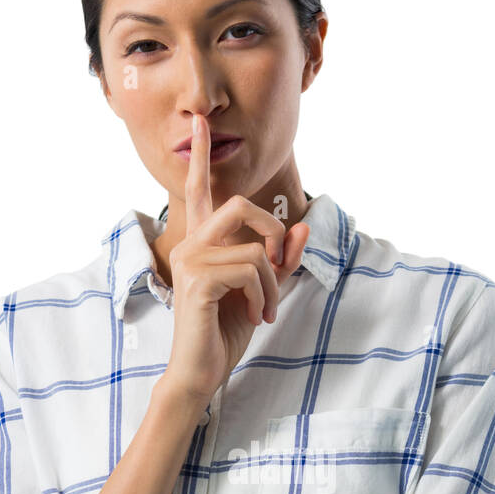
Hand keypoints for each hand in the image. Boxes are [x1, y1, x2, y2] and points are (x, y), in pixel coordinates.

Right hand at [163, 112, 310, 402]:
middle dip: (273, 231)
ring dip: (274, 282)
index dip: (202, 156)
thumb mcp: (263, 290)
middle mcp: (190, 244)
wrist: (201, 371)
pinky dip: (265, 294)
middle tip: (281, 264)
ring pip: (255, 249)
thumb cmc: (225, 332)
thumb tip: (304, 229)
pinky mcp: (198, 281)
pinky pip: (251, 270)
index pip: (199, 191)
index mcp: (202, 243)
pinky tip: (259, 316)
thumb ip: (282, 260)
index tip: (200, 122)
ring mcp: (190, 261)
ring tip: (267, 309)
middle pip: (239, 205)